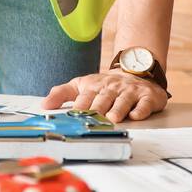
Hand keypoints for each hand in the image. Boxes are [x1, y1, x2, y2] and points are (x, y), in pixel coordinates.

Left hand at [42, 70, 167, 122]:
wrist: (135, 72)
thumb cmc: (105, 85)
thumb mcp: (81, 85)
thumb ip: (62, 94)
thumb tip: (44, 105)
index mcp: (94, 86)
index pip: (85, 96)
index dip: (80, 105)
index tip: (74, 116)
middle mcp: (112, 88)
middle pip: (104, 98)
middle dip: (98, 108)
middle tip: (93, 119)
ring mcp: (130, 91)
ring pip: (123, 100)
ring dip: (118, 109)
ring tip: (113, 118)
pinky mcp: (147, 96)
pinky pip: (145, 103)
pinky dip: (141, 109)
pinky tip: (136, 115)